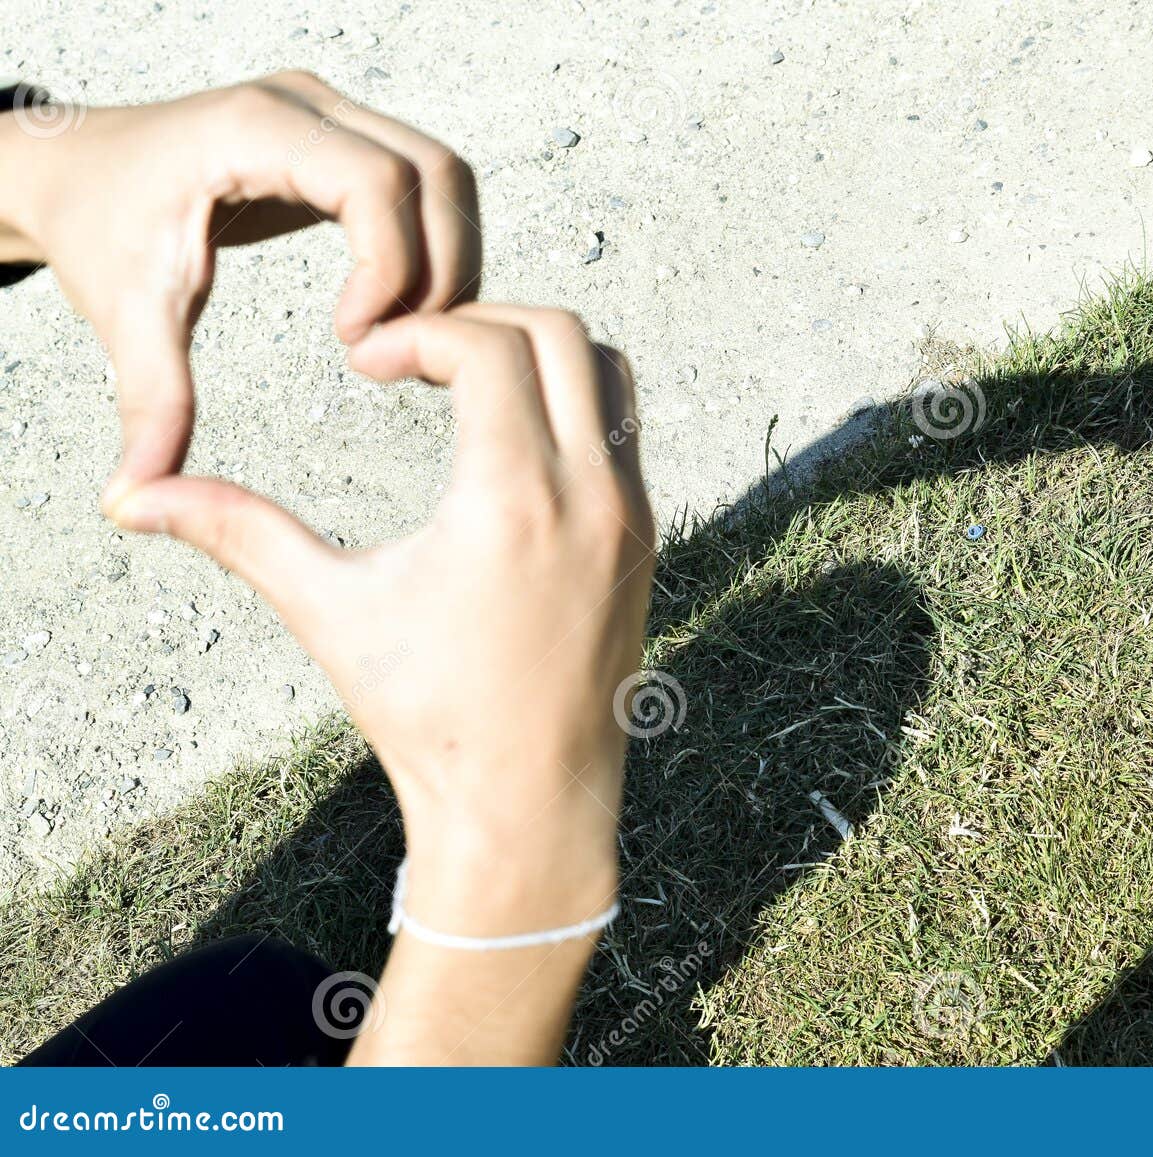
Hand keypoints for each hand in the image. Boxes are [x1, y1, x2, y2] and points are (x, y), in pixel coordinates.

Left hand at [0, 73, 479, 513]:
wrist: (74, 173)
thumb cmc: (99, 227)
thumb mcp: (128, 316)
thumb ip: (152, 402)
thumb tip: (137, 495)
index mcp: (253, 129)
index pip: (377, 180)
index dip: (392, 265)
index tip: (357, 341)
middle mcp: (305, 105)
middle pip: (435, 172)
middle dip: (441, 271)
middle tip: (407, 352)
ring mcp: (331, 115)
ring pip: (446, 178)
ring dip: (449, 263)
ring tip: (410, 339)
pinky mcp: (344, 140)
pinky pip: (427, 186)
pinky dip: (433, 250)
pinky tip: (401, 311)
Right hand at [116, 305, 653, 1062]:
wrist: (529, 801)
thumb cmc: (430, 717)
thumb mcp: (332, 613)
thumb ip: (241, 535)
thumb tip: (135, 499)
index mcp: (513, 499)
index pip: (487, 344)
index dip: (418, 332)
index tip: (367, 364)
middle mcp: (588, 495)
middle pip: (558, 331)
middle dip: (480, 321)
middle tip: (418, 359)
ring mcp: (628, 516)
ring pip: (607, 372)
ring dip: (540, 354)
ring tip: (467, 386)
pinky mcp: (643, 539)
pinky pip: (623, 429)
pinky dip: (574, 403)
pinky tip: (509, 443)